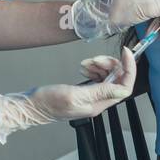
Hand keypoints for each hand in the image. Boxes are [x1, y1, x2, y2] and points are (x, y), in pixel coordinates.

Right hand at [0, 48, 136, 142]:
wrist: (31, 106)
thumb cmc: (48, 102)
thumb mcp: (75, 94)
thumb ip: (100, 92)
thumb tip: (123, 90)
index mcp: (98, 105)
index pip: (124, 87)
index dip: (129, 69)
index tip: (125, 53)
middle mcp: (98, 102)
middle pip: (117, 80)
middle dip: (110, 65)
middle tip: (96, 59)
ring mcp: (92, 97)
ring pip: (108, 77)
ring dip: (100, 66)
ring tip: (86, 63)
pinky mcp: (85, 92)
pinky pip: (97, 78)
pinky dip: (94, 69)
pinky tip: (84, 67)